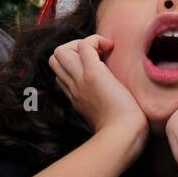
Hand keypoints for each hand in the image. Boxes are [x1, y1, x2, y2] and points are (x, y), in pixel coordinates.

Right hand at [48, 33, 148, 155]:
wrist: (122, 135)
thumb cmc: (121, 130)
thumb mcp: (102, 117)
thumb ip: (100, 105)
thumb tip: (111, 94)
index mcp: (75, 97)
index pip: (61, 74)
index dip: (74, 65)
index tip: (95, 68)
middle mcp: (73, 87)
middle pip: (54, 59)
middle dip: (72, 50)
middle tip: (97, 56)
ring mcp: (80, 79)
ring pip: (61, 50)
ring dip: (81, 44)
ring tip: (101, 52)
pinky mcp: (93, 73)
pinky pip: (83, 45)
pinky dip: (96, 41)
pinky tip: (110, 49)